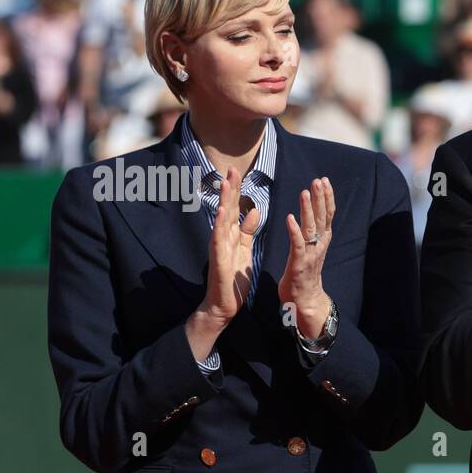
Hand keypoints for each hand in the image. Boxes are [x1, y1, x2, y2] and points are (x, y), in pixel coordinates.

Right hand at [197, 166, 259, 324]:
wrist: (225, 304)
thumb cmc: (234, 278)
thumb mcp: (245, 249)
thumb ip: (248, 230)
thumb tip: (254, 210)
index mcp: (232, 235)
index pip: (234, 208)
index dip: (237, 191)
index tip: (239, 172)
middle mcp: (222, 237)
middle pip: (226, 209)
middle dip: (230, 189)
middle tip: (231, 169)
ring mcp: (218, 247)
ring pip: (221, 219)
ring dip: (223, 201)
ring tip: (225, 183)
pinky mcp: (217, 259)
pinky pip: (219, 239)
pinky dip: (220, 225)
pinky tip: (222, 212)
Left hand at [279, 176, 335, 338]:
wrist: (305, 301)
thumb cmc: (304, 274)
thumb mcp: (310, 249)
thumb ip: (310, 232)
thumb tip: (310, 215)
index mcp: (321, 240)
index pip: (327, 214)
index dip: (326, 197)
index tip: (324, 180)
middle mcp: (319, 245)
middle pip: (322, 217)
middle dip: (321, 197)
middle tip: (319, 180)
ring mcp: (310, 254)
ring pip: (311, 228)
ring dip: (308, 209)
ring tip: (305, 192)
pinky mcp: (299, 264)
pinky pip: (297, 245)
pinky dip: (294, 231)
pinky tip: (290, 218)